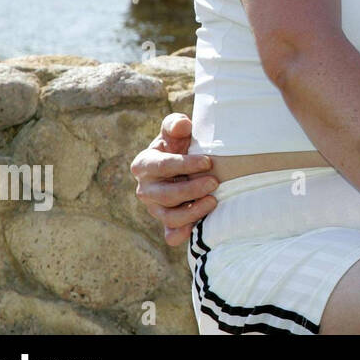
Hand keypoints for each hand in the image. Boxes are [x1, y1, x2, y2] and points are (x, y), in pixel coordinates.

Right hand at [129, 113, 217, 245]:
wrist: (186, 165)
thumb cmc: (180, 145)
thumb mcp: (176, 132)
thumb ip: (175, 125)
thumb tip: (182, 125)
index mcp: (144, 164)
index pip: (163, 165)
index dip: (185, 164)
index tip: (208, 161)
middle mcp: (146, 189)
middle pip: (165, 195)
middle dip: (191, 189)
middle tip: (214, 182)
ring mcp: (155, 208)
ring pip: (169, 216)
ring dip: (192, 211)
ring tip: (213, 201)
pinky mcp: (167, 222)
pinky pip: (170, 234)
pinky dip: (181, 234)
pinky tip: (195, 229)